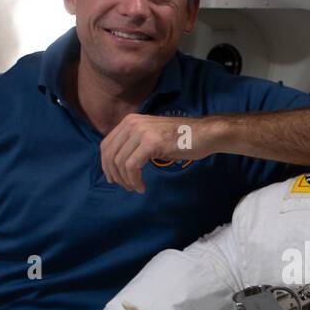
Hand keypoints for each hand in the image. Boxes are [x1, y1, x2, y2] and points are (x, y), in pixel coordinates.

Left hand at [99, 113, 217, 192]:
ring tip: (136, 188)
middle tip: (125, 187)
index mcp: (130, 121)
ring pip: (120, 162)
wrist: (203, 135)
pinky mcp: (151, 143)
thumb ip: (134, 144)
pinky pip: (132, 166)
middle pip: (110, 154)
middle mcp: (132, 123)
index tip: (113, 179)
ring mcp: (141, 132)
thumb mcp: (151, 137)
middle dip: (115, 175)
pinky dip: (134, 180)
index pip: (106, 144)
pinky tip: (142, 187)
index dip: (106, 165)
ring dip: (126, 180)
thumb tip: (118, 164)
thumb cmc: (181, 139)